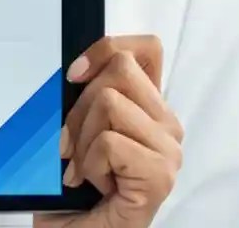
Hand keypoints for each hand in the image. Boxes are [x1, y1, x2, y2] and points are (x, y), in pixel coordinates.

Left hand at [35, 36, 183, 227]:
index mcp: (149, 109)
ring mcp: (168, 151)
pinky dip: (87, 164)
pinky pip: (109, 142)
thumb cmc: (75, 190)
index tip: (75, 75)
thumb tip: (75, 69)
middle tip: (70, 145)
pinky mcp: (160, 175)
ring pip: (109, 102)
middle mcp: (167, 126)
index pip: (146, 49)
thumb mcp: (77, 130)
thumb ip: (86, 97)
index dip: (106, 49)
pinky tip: (94, 184)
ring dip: (81, 140)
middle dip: (79, 105)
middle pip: (120, 69)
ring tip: (82, 168)